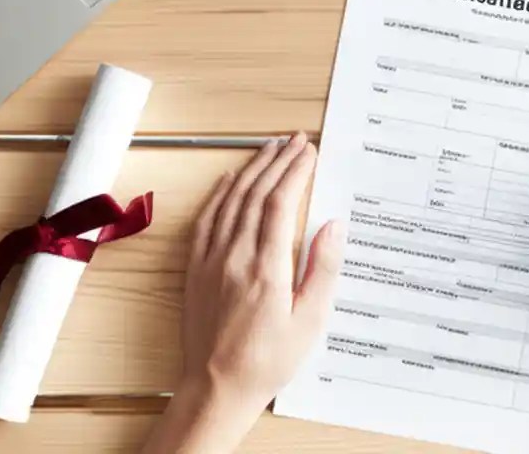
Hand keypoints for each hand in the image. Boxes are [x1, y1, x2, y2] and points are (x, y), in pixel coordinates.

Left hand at [142, 133, 345, 453]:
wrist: (216, 387)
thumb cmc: (266, 361)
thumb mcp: (310, 321)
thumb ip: (322, 269)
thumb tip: (332, 226)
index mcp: (266, 268)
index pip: (281, 204)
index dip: (296, 172)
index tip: (309, 153)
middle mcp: (234, 257)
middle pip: (256, 194)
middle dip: (278, 161)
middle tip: (296, 142)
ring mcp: (210, 261)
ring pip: (230, 200)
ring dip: (252, 170)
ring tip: (269, 149)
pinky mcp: (195, 270)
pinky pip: (206, 220)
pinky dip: (220, 194)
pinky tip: (230, 180)